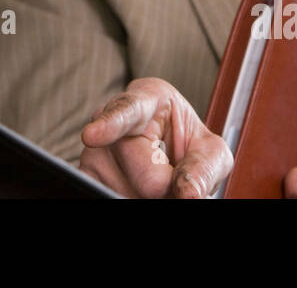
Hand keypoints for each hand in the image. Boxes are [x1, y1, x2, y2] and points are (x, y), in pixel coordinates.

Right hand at [79, 77, 231, 197]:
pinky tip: (136, 189)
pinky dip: (128, 197)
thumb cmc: (185, 143)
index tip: (91, 136)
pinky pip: (106, 196)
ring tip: (154, 180)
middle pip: (145, 174)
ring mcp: (94, 150)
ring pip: (126, 191)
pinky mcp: (86, 175)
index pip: (126, 111)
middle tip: (170, 173)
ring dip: (147, 196)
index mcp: (145, 100)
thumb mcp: (209, 149)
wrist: (167, 155)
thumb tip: (189, 193)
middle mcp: (109, 120)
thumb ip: (204, 167)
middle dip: (166, 185)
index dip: (109, 123)